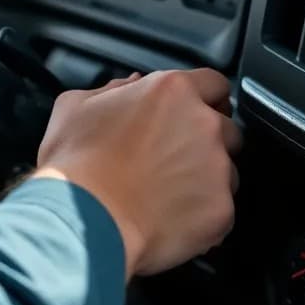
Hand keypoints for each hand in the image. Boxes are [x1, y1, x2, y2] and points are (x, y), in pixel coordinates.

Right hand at [33, 68, 240, 280]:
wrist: (86, 220)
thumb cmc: (77, 162)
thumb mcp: (76, 106)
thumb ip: (111, 89)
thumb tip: (129, 85)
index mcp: (172, 91)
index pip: (214, 83)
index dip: (206, 97)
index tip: (196, 110)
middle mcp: (204, 124)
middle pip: (226, 127)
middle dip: (207, 139)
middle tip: (176, 156)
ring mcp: (217, 169)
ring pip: (227, 170)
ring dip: (207, 177)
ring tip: (170, 193)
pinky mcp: (221, 210)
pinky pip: (221, 209)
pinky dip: (202, 214)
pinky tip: (172, 218)